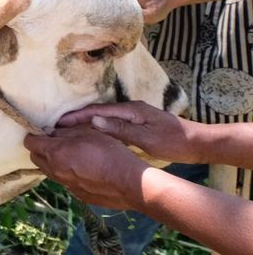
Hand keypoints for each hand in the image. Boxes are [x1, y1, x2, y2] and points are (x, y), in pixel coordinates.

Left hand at [24, 126, 150, 210]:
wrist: (130, 184)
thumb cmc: (110, 153)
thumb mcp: (88, 133)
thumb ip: (66, 132)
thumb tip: (51, 131)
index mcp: (54, 153)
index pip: (31, 143)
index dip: (35, 135)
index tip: (43, 131)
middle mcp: (55, 171)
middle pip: (36, 158)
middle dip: (41, 149)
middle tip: (55, 142)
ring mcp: (66, 186)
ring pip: (50, 172)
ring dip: (53, 163)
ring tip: (70, 156)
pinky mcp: (78, 196)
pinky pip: (65, 182)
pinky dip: (68, 175)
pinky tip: (83, 170)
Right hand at [55, 100, 202, 164]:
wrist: (199, 144)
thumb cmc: (174, 142)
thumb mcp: (147, 138)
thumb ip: (121, 129)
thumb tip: (94, 119)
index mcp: (130, 110)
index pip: (97, 111)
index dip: (77, 116)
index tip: (58, 123)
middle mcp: (129, 110)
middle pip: (97, 112)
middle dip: (76, 119)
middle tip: (55, 128)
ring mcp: (133, 116)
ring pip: (103, 118)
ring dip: (85, 124)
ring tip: (67, 132)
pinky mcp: (137, 124)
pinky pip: (111, 124)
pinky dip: (97, 128)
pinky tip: (90, 135)